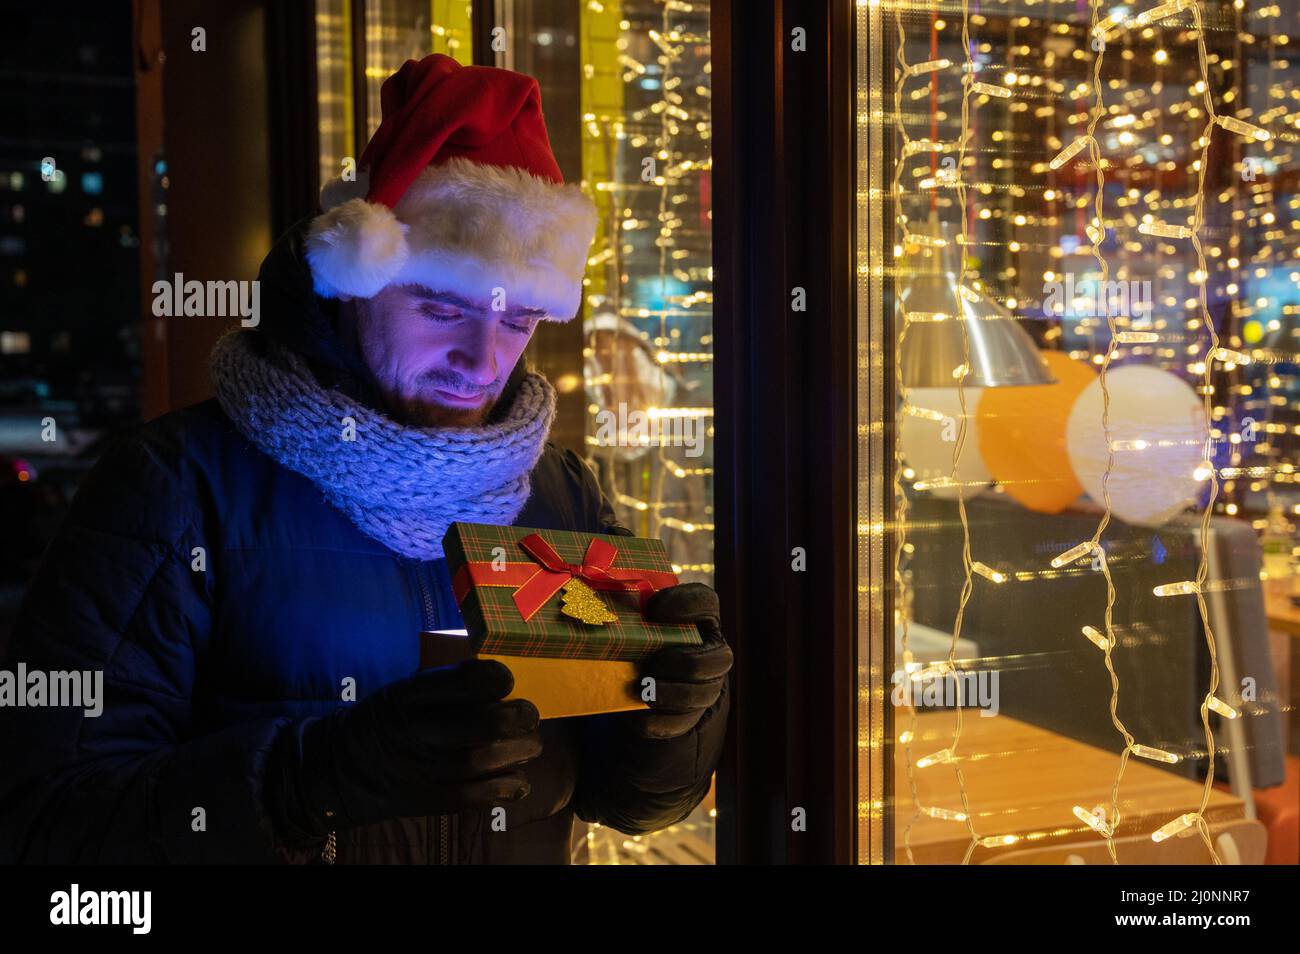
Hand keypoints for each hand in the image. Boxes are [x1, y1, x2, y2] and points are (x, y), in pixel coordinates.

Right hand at [269, 659, 541, 837]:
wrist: (336, 770)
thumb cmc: (384, 722)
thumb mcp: (401, 691)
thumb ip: (443, 686)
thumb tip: (498, 679)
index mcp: (406, 696)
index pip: (461, 681)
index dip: (495, 678)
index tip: (506, 680)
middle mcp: (413, 731)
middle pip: (478, 725)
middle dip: (516, 718)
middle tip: (530, 714)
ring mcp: (418, 769)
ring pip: (479, 761)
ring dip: (517, 753)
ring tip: (532, 745)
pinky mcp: (422, 800)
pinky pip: (470, 797)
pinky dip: (502, 789)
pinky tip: (520, 783)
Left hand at [625, 582, 732, 739]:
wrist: (652, 679)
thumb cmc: (644, 639)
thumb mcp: (641, 620)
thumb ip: (633, 610)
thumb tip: (597, 606)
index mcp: (702, 619)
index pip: (705, 602)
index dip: (684, 605)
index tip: (653, 611)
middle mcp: (713, 653)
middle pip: (715, 659)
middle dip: (680, 662)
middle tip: (653, 663)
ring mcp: (707, 686)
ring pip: (700, 694)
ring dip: (667, 692)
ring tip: (640, 688)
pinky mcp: (691, 716)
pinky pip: (679, 723)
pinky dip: (655, 720)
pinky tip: (636, 715)